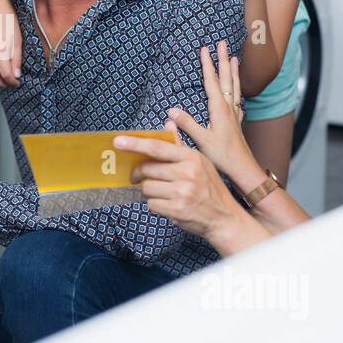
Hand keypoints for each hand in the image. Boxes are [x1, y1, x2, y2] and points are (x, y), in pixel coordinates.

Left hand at [113, 133, 251, 248]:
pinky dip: (155, 205)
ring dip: (149, 192)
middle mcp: (187, 173)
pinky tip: (168, 205)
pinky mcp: (176, 209)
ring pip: (146, 188)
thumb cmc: (210, 189)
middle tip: (140, 178)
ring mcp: (182, 191)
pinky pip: (151, 204)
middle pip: (147, 169)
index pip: (157, 147)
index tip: (117, 141)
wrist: (224, 218)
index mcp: (191, 157)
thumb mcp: (200, 163)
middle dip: (140, 175)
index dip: (135, 143)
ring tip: (164, 194)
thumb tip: (167, 124)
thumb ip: (179, 145)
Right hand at [166, 40, 259, 189]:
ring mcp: (234, 114)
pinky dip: (237, 89)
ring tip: (234, 58)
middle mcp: (229, 108)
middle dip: (223, 60)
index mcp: (219, 109)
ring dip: (233, 71)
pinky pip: (238, 98)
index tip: (205, 49)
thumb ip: (187, 124)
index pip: (212, 81)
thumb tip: (171, 110)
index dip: (207, 64)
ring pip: (235, 86)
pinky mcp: (237, 121)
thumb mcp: (201, 141)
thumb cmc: (223, 156)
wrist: (243, 168)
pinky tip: (237, 91)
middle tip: (222, 43)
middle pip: (226, 78)